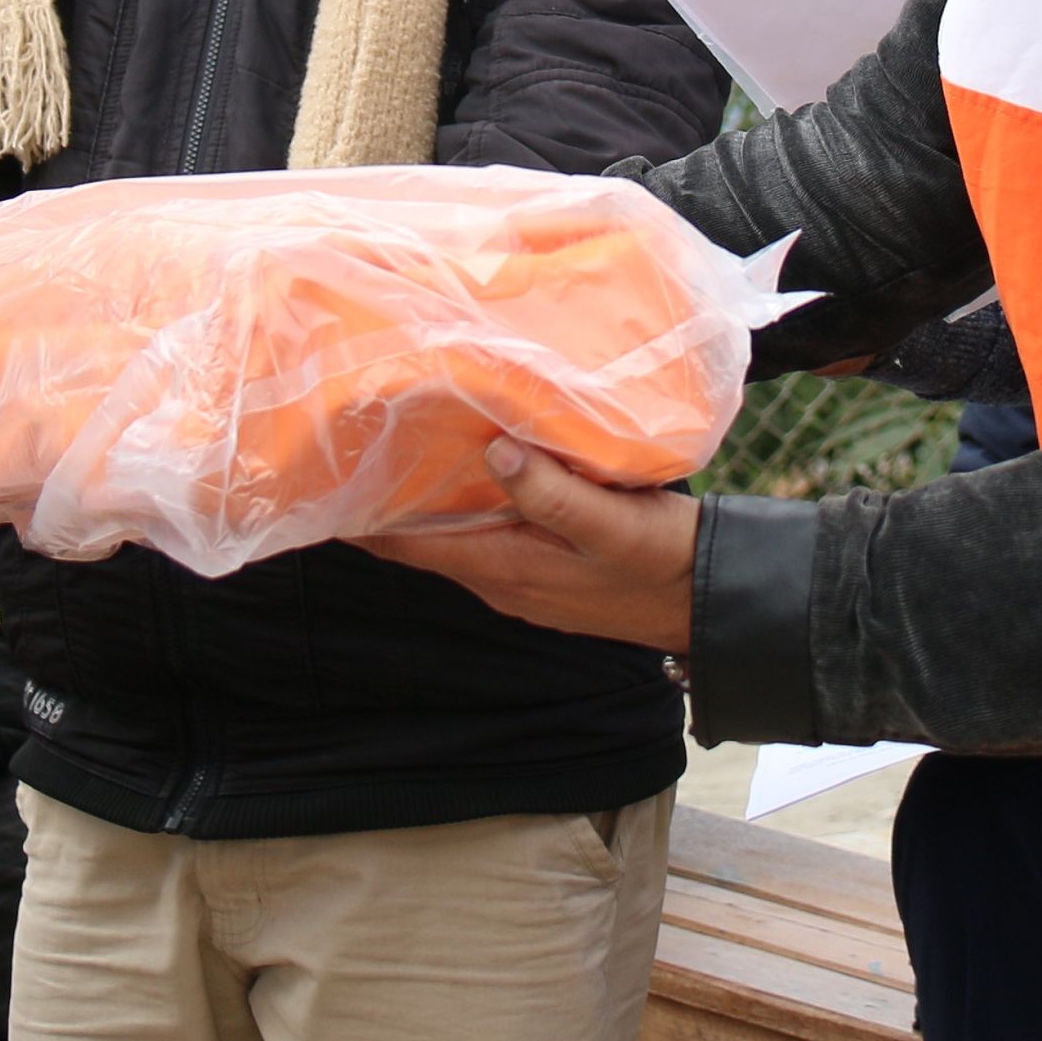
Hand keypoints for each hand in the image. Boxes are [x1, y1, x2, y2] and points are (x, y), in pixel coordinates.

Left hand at [358, 440, 700, 654]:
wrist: (711, 601)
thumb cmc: (663, 560)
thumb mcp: (613, 522)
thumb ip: (553, 492)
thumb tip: (495, 451)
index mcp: (505, 566)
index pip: (407, 543)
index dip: (363, 512)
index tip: (330, 471)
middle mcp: (500, 579)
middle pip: (419, 539)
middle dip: (384, 497)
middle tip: (354, 440)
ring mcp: (520, 579)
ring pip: (450, 536)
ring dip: (421, 499)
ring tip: (395, 443)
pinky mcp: (542, 571)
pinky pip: (483, 536)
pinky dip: (461, 505)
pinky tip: (465, 467)